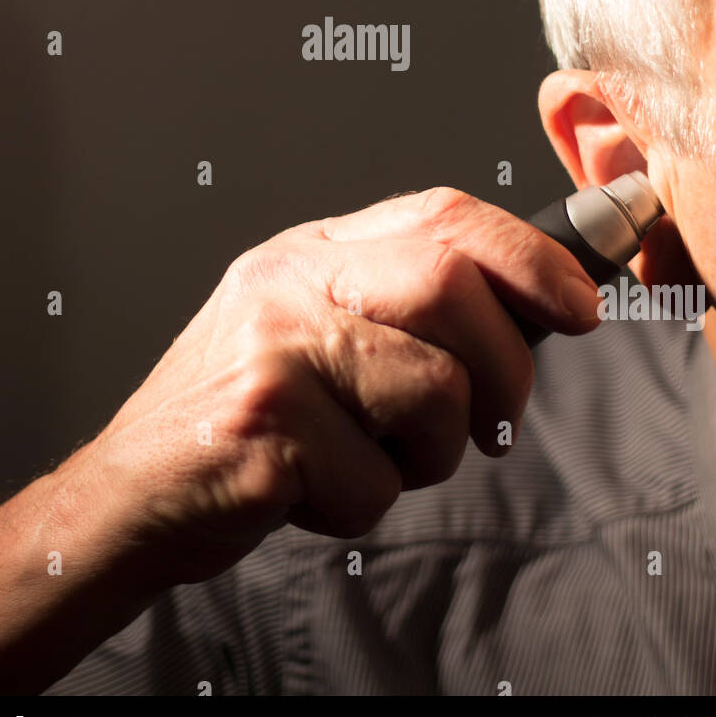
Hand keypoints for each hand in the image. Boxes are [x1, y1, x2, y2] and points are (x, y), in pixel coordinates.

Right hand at [94, 187, 601, 588]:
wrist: (133, 493)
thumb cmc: (246, 418)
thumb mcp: (315, 331)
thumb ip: (404, 305)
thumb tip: (539, 306)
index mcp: (313, 251)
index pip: (443, 213)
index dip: (529, 255)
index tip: (582, 302)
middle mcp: (290, 281)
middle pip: (450, 283)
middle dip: (507, 365)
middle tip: (497, 421)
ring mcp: (272, 347)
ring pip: (434, 388)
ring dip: (433, 453)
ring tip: (378, 460)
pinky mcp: (261, 425)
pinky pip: (377, 476)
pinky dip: (366, 504)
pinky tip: (314, 493)